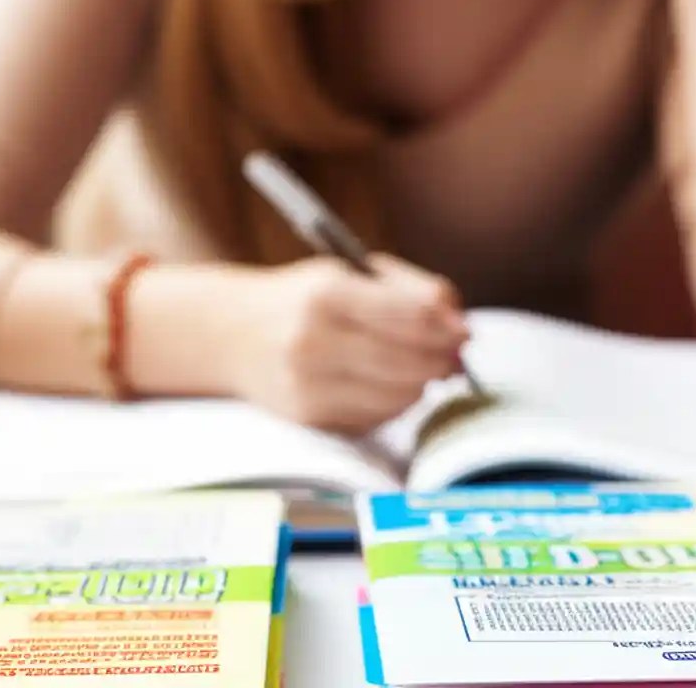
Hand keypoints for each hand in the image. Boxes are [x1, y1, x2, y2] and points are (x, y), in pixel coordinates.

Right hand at [229, 255, 468, 433]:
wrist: (230, 337)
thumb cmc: (302, 300)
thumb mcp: (346, 274)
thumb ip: (407, 290)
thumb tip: (457, 322)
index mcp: (326, 296)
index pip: (410, 316)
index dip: (447, 327)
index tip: (465, 330)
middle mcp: (314, 344)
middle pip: (410, 363)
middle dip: (442, 360)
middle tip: (454, 355)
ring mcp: (310, 388)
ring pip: (400, 397)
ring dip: (421, 383)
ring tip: (419, 366)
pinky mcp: (311, 420)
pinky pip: (377, 418)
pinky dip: (394, 403)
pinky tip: (385, 384)